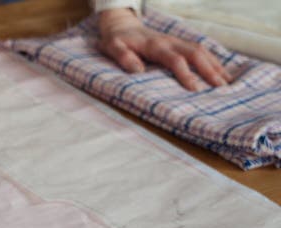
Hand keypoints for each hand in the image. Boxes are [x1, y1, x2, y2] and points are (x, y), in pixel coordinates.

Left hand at [97, 8, 231, 90]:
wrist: (121, 25)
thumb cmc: (116, 40)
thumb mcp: (113, 47)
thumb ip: (123, 57)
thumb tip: (139, 70)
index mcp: (155, 45)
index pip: (175, 60)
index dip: (186, 74)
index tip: (196, 90)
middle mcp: (170, 42)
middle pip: (195, 53)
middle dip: (209, 69)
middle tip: (221, 87)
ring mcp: (176, 41)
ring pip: (201, 50)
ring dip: (215, 65)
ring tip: (227, 82)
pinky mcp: (179, 43)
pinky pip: (199, 50)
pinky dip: (212, 60)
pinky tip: (221, 71)